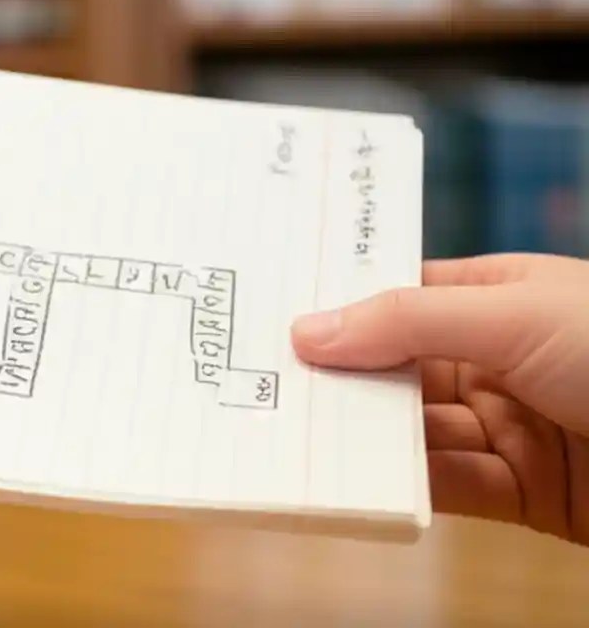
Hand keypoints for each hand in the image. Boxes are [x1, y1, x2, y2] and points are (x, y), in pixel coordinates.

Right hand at [292, 253, 588, 544]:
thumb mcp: (511, 314)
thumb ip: (407, 323)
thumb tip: (311, 329)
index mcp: (502, 298)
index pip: (404, 298)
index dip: (343, 310)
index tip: (274, 319)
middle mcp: (500, 359)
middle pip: (399, 370)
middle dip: (343, 379)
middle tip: (267, 383)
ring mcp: (510, 426)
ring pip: (415, 430)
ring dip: (363, 436)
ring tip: (298, 436)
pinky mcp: (522, 491)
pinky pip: (447, 485)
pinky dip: (402, 485)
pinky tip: (358, 481)